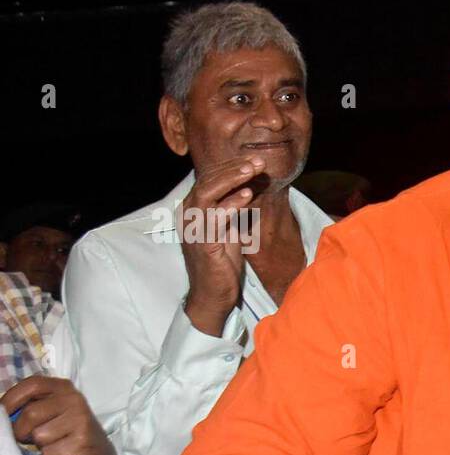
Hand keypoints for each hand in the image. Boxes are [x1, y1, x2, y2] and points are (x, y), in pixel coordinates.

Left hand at [1, 376, 115, 454]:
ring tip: (54, 444)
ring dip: (40, 446)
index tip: (4, 414)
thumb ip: (31, 405)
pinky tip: (64, 454)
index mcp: (64, 387)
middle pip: (30, 414)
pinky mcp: (83, 441)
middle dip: (22, 431)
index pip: (32, 385)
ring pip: (39, 435)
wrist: (98, 454)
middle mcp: (74, 399)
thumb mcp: (51, 411)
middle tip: (30, 437)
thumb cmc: (66, 432)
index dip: (12, 399)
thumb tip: (1, 413)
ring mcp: (81, 419)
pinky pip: (50, 452)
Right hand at [180, 156, 265, 335]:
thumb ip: (232, 208)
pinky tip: (247, 195)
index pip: (209, 179)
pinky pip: (214, 218)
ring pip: (207, 193)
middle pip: (207, 181)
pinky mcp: (202, 244)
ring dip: (230, 179)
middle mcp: (189, 215)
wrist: (213, 295)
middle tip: (256, 160)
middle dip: (232, 168)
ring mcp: (193, 229)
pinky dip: (231, 204)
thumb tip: (248, 187)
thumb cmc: (222, 263)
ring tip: (252, 170)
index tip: (253, 160)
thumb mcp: (228, 229)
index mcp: (194, 209)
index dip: (230, 167)